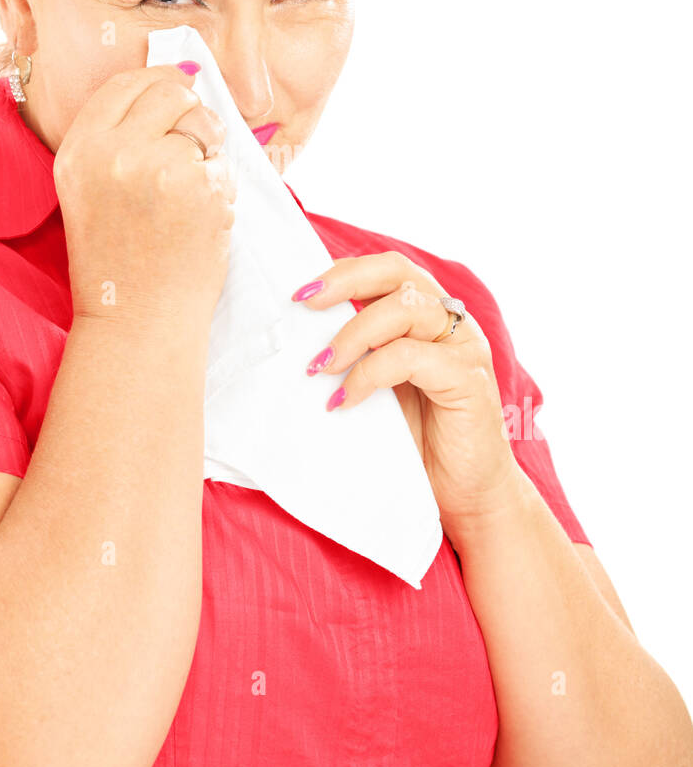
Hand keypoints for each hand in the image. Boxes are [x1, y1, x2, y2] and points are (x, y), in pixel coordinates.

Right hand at [54, 63, 235, 322]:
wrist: (136, 321)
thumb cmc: (118, 260)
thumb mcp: (88, 190)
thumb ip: (116, 139)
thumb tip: (175, 84)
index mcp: (79, 150)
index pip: (126, 83)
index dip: (159, 82)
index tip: (178, 93)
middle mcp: (114, 153)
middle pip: (171, 93)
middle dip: (191, 114)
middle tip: (190, 152)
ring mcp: (160, 169)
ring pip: (204, 126)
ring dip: (209, 154)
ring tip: (188, 199)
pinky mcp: (201, 189)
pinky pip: (225, 165)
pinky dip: (222, 189)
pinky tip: (200, 222)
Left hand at [292, 250, 522, 545]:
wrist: (468, 497)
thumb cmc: (420, 441)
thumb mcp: (380, 388)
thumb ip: (358, 355)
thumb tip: (299, 336)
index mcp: (430, 316)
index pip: (388, 269)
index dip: (344, 272)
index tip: (300, 293)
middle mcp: (452, 322)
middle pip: (398, 271)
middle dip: (345, 281)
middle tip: (304, 304)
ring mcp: (464, 348)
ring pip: (405, 308)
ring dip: (352, 333)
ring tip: (320, 367)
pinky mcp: (469, 380)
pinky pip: (410, 358)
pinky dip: (368, 374)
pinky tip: (344, 400)